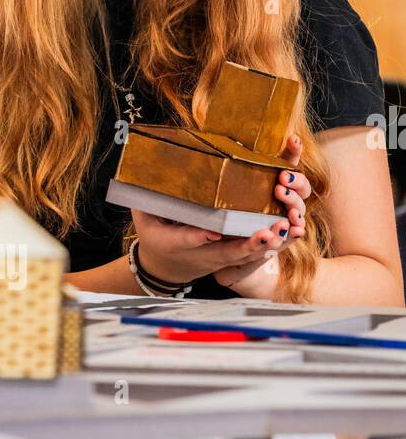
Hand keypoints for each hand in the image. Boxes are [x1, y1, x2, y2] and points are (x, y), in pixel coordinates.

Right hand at [134, 134, 311, 287]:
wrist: (165, 267)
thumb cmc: (155, 237)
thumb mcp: (145, 219)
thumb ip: (147, 200)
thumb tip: (144, 170)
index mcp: (174, 243)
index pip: (186, 240)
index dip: (198, 237)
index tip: (210, 232)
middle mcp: (200, 255)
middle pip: (227, 253)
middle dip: (248, 245)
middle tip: (267, 233)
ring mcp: (218, 260)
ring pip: (245, 257)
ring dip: (267, 245)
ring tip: (286, 229)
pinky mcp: (232, 259)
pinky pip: (255, 255)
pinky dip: (274, 245)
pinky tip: (293, 231)